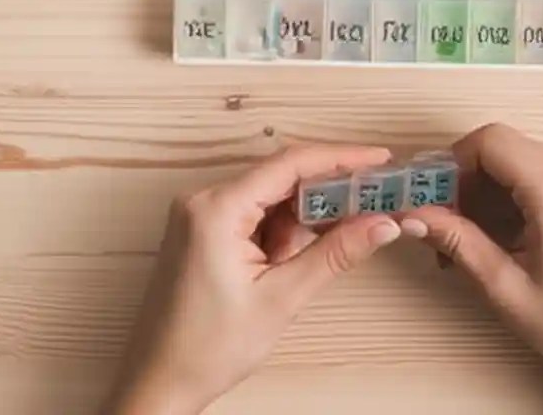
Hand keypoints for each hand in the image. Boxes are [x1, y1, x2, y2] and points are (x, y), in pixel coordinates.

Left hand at [103, 146, 403, 414]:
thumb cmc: (206, 348)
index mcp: (216, 210)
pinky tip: (310, 249)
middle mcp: (204, 202)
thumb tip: (384, 224)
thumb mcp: (282, 298)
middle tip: (377, 198)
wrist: (159, 384)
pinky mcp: (205, 234)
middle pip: (282, 177)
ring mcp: (201, 218)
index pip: (290, 164)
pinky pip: (257, 216)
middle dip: (331, 189)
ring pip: (273, 198)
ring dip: (309, 215)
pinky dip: (287, 229)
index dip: (342, 157)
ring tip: (347, 234)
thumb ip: (335, 254)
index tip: (381, 158)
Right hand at [400, 124, 542, 414]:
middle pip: (504, 148)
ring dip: (484, 193)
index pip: (492, 141)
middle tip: (437, 224)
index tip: (427, 196)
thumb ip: (458, 241)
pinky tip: (490, 242)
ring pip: (519, 164)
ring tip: (458, 243)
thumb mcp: (505, 286)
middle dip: (464, 180)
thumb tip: (412, 216)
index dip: (451, 162)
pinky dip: (509, 201)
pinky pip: (539, 181)